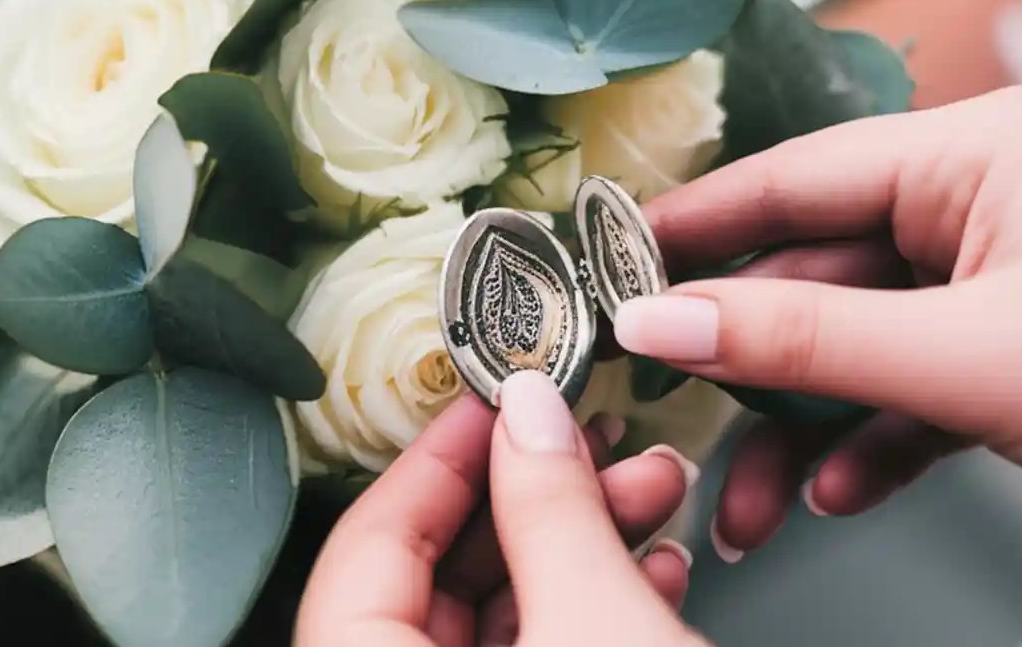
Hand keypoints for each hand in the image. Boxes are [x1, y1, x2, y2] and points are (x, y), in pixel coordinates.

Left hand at [295, 370, 708, 646]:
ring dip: (581, 543)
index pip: (364, 549)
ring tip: (652, 487)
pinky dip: (593, 606)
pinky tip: (657, 569)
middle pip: (437, 577)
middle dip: (534, 495)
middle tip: (588, 436)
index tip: (496, 398)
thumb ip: (551, 509)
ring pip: (501, 615)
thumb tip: (528, 413)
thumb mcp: (598, 622)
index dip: (435, 459)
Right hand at [615, 87, 1021, 567]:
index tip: (614, 265)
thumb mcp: (962, 361)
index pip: (798, 176)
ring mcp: (990, 277)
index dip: (697, 227)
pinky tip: (842, 495)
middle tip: (674, 417)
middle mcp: (977, 202)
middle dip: (752, 370)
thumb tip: (664, 323)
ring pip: (852, 344)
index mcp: (975, 155)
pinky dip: (866, 442)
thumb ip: (802, 341)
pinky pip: (901, 385)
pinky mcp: (1002, 347)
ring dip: (801, 428)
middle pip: (815, 274)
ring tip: (755, 510)